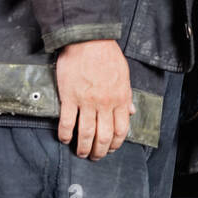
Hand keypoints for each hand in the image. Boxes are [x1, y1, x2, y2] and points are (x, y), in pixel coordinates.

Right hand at [55, 39, 134, 159]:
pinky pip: (67, 122)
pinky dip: (66, 135)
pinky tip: (65, 139)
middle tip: (95, 157)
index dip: (116, 143)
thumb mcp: (124, 76)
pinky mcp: (69, 98)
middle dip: (100, 151)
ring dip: (83, 148)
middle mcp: (104, 103)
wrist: (89, 41)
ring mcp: (86, 102)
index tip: (111, 149)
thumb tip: (131, 112)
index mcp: (120, 98)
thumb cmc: (108, 56)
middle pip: (104, 136)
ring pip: (86, 133)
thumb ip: (127, 96)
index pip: (121, 129)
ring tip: (81, 153)